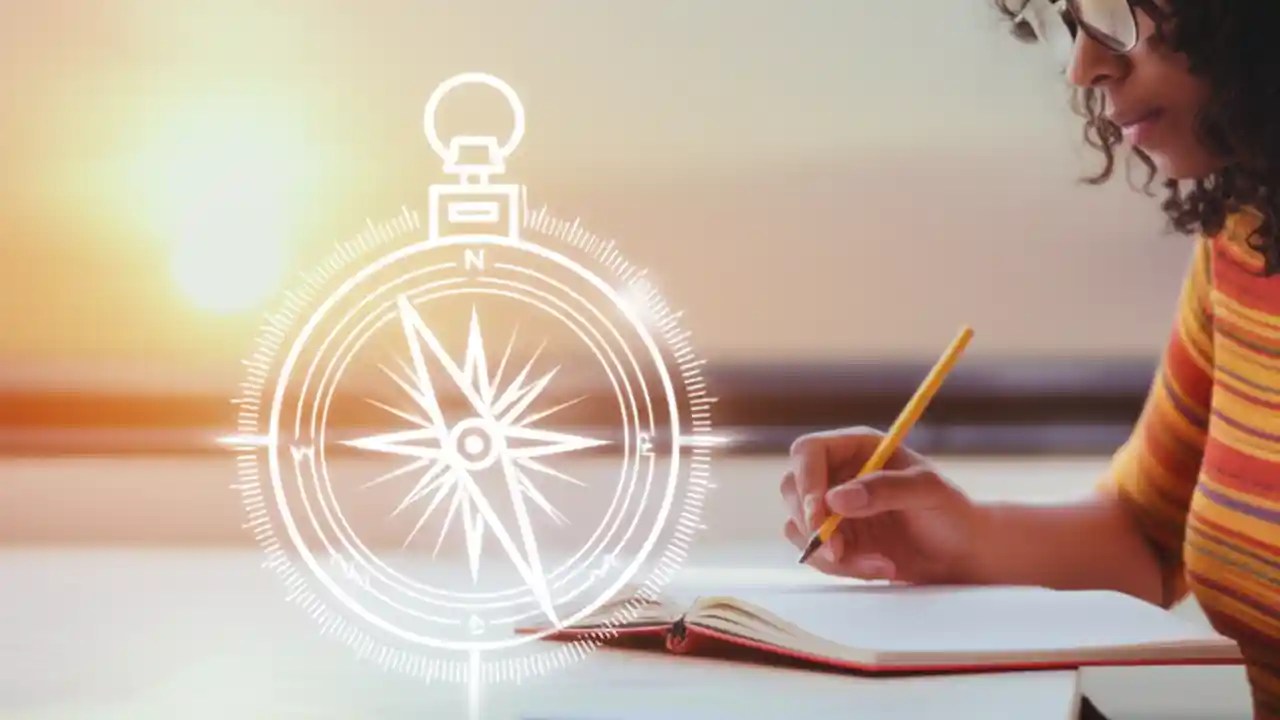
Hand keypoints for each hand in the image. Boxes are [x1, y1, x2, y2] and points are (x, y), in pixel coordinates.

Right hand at [781, 426, 983, 583]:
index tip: (818, 515)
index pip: (808, 452)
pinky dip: (842, 568)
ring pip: (798, 526)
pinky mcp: (833, 539)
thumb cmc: (951, 514)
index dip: (805, 480)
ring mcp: (831, 508)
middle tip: (840, 552)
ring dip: (832, 554)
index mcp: (857, 448)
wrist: (961, 555)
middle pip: (792, 488)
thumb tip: (836, 499)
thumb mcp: (929, 493)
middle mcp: (837, 474)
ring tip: (880, 563)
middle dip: (812, 524)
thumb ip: (885, 489)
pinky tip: (879, 566)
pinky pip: (815, 554)